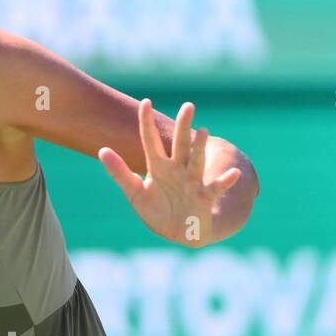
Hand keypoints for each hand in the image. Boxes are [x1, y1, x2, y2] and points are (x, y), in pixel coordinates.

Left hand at [98, 99, 241, 246]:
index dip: (146, 122)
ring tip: (203, 130)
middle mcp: (177, 169)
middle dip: (183, 126)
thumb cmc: (156, 210)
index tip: (146, 101)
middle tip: (188, 105)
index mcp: (158, 166)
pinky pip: (216, 188)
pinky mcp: (204, 197)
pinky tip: (233, 174)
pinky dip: (224, 181)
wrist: (177, 233)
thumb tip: (102, 150)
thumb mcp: (134, 192)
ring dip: (200, 148)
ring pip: (196, 161)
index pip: (150, 140)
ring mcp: (192, 182)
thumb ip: (119, 172)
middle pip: (180, 144)